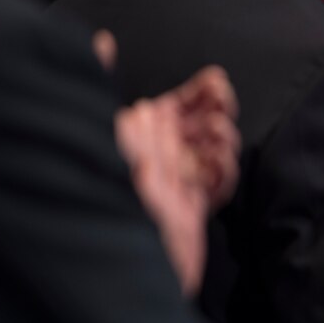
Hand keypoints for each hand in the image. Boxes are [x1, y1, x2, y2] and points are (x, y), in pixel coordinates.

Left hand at [115, 65, 240, 294]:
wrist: (109, 268)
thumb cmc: (101, 200)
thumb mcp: (101, 141)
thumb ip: (109, 99)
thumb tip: (111, 54)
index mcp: (138, 135)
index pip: (176, 105)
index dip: (199, 92)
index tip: (214, 82)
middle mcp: (159, 156)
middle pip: (200, 124)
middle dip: (216, 111)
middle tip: (221, 106)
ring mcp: (176, 183)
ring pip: (212, 151)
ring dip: (221, 141)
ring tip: (216, 139)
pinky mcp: (189, 211)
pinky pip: (215, 186)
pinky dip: (222, 174)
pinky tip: (218, 165)